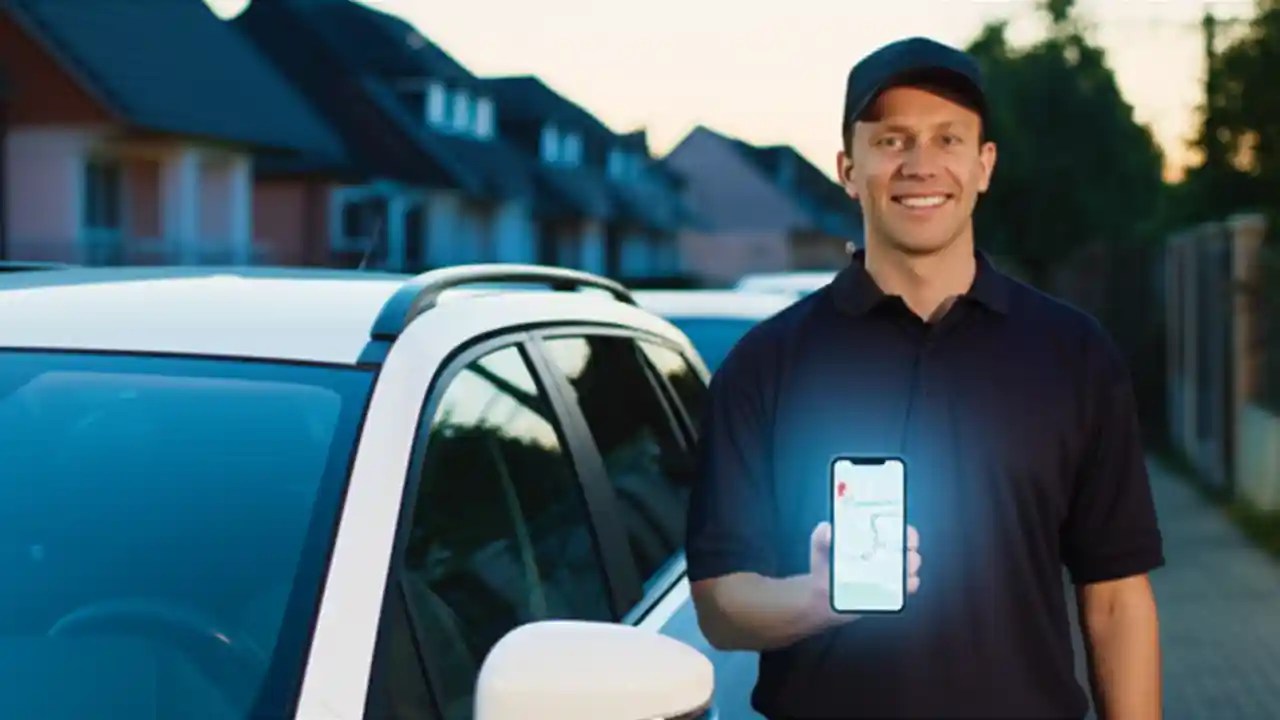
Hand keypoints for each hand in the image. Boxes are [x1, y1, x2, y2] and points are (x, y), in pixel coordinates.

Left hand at [806, 521, 922, 626]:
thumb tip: (829, 530)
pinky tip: (903, 584)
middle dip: (910, 547)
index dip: (904, 529)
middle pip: (909, 547)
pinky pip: (906, 588)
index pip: (896, 528)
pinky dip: (908, 585)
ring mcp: (890, 573)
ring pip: (910, 567)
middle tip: (904, 551)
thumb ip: (821, 534)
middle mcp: (886, 553)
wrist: (821, 595)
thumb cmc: (825, 563)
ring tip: (902, 568)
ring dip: (910, 566)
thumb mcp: (820, 544)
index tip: (903, 531)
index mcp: (874, 538)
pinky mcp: (890, 592)